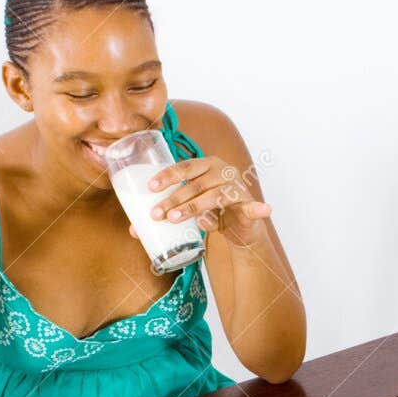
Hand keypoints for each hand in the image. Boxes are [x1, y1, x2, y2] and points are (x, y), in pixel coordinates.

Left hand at [139, 154, 272, 245]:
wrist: (240, 229)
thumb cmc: (211, 214)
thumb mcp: (188, 212)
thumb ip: (168, 215)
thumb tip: (133, 230)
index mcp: (206, 166)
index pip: (184, 166)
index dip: (168, 175)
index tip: (150, 188)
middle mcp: (223, 172)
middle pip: (195, 183)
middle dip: (174, 198)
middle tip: (156, 213)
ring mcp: (237, 188)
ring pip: (214, 196)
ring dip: (193, 207)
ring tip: (175, 219)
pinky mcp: (249, 206)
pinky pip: (252, 207)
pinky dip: (258, 209)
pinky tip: (263, 210)